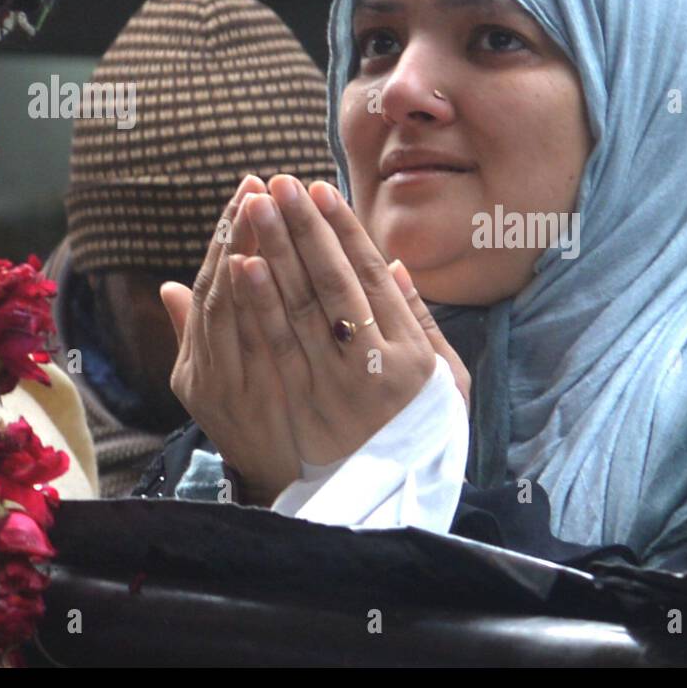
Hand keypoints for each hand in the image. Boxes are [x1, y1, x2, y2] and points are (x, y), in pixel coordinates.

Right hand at [160, 175, 302, 505]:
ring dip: (241, 254)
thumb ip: (197, 336)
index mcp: (201, 360)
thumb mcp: (222, 385)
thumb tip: (169, 288)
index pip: (214, 283)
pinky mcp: (248, 403)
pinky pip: (247, 344)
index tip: (249, 189)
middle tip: (257, 184)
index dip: (229, 235)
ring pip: (227, 308)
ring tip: (258, 206)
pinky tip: (253, 266)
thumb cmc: (263, 431)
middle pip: (220, 288)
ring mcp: (225, 386)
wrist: (288, 491)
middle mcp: (206, 370)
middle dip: (237, 234)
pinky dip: (246, 304)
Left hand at [231, 174, 470, 467]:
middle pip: (331, 280)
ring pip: (300, 305)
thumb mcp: (445, 380)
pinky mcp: (304, 405)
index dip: (342, 230)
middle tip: (276, 182)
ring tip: (254, 205)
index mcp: (410, 350)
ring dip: (275, 249)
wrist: (395, 505)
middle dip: (302, 226)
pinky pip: (274, 346)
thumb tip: (394, 263)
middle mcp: (375, 361)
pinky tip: (241, 265)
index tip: (317, 190)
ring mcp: (337, 384)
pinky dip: (256, 303)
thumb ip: (420, 321)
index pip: (369, 276)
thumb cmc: (424, 434)